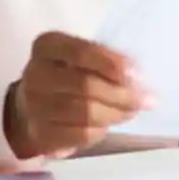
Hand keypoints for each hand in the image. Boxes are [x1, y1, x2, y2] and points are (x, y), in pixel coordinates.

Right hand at [4, 31, 154, 159]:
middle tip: (146, 99)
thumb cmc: (68, 73)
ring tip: (131, 111)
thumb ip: (105, 60)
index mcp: (47, 45)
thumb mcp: (82, 57)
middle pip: (85, 85)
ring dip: (116, 113)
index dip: (111, 63)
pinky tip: (108, 124)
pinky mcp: (40, 134)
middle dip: (122, 94)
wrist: (32, 106)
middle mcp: (35, 73)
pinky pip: (80, 135)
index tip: (137, 75)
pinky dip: (100, 130)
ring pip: (85, 113)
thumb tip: (138, 78)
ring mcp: (34, 106)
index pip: (81, 52)